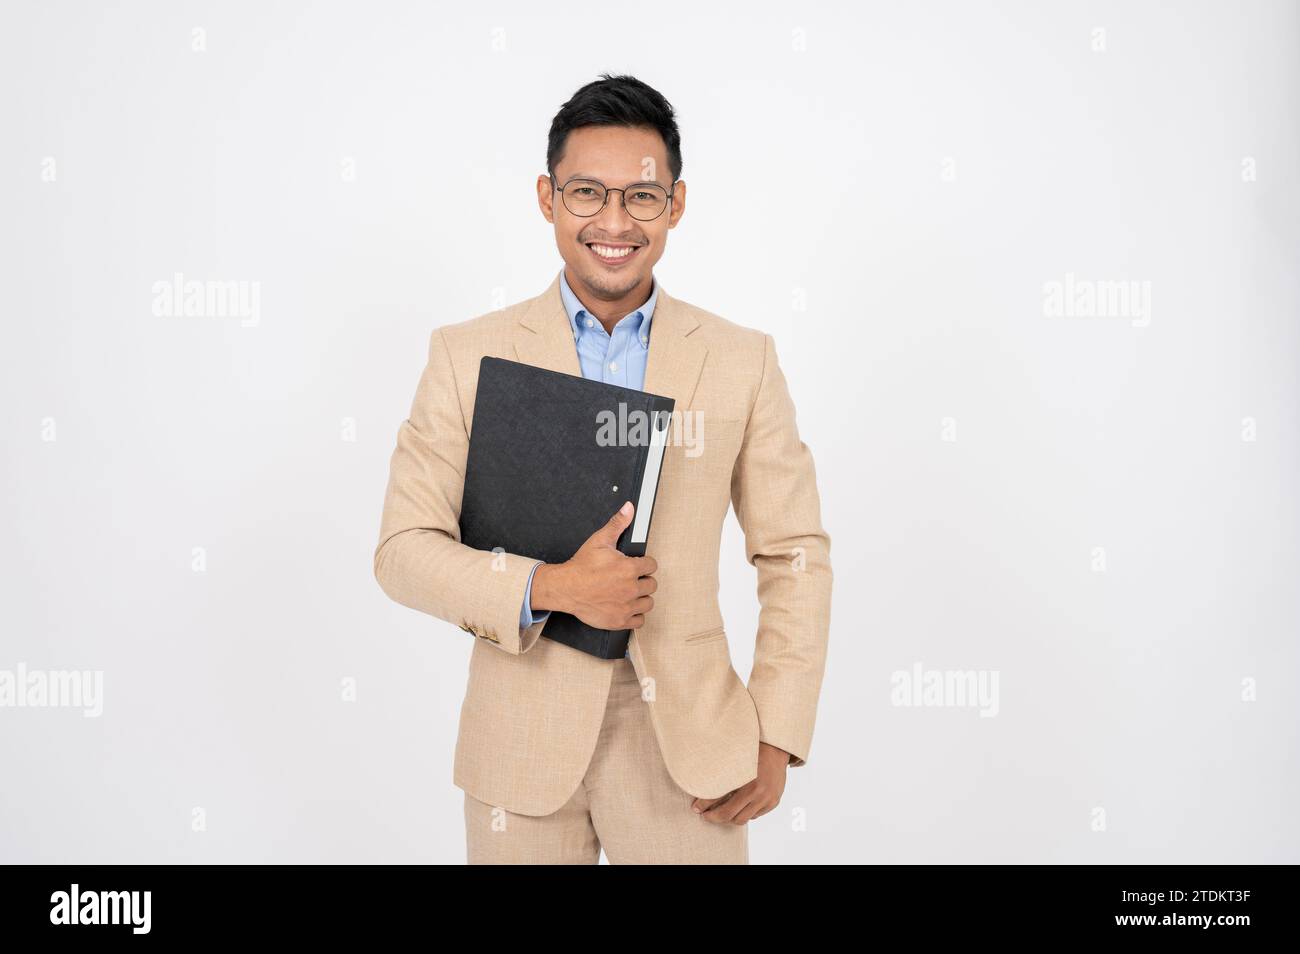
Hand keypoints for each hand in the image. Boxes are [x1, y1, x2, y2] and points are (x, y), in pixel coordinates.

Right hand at [531, 501, 657, 629]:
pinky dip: (635, 615)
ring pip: (648, 603)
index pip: (652, 566)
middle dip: (643, 580)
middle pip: (652, 585)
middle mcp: (631, 589)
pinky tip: (627, 607)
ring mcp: (626, 606)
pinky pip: (639, 621)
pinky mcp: (620, 620)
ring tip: (630, 593)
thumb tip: (629, 508)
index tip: (636, 566)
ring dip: (641, 598)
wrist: (565, 588)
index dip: (644, 564)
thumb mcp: (599, 541)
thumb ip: (617, 524)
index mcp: (630, 569)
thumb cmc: (581, 566)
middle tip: (630, 579)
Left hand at [691, 742, 789, 823]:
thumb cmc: (752, 751)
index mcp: (744, 777)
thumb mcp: (735, 759)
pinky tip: (738, 807)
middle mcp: (756, 789)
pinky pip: (754, 816)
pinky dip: (745, 814)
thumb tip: (699, 786)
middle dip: (714, 817)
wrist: (776, 749)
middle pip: (729, 814)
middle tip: (705, 815)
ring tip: (721, 813)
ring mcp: (766, 798)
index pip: (718, 797)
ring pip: (741, 819)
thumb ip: (721, 773)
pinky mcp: (773, 802)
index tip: (696, 808)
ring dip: (729, 818)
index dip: (704, 805)